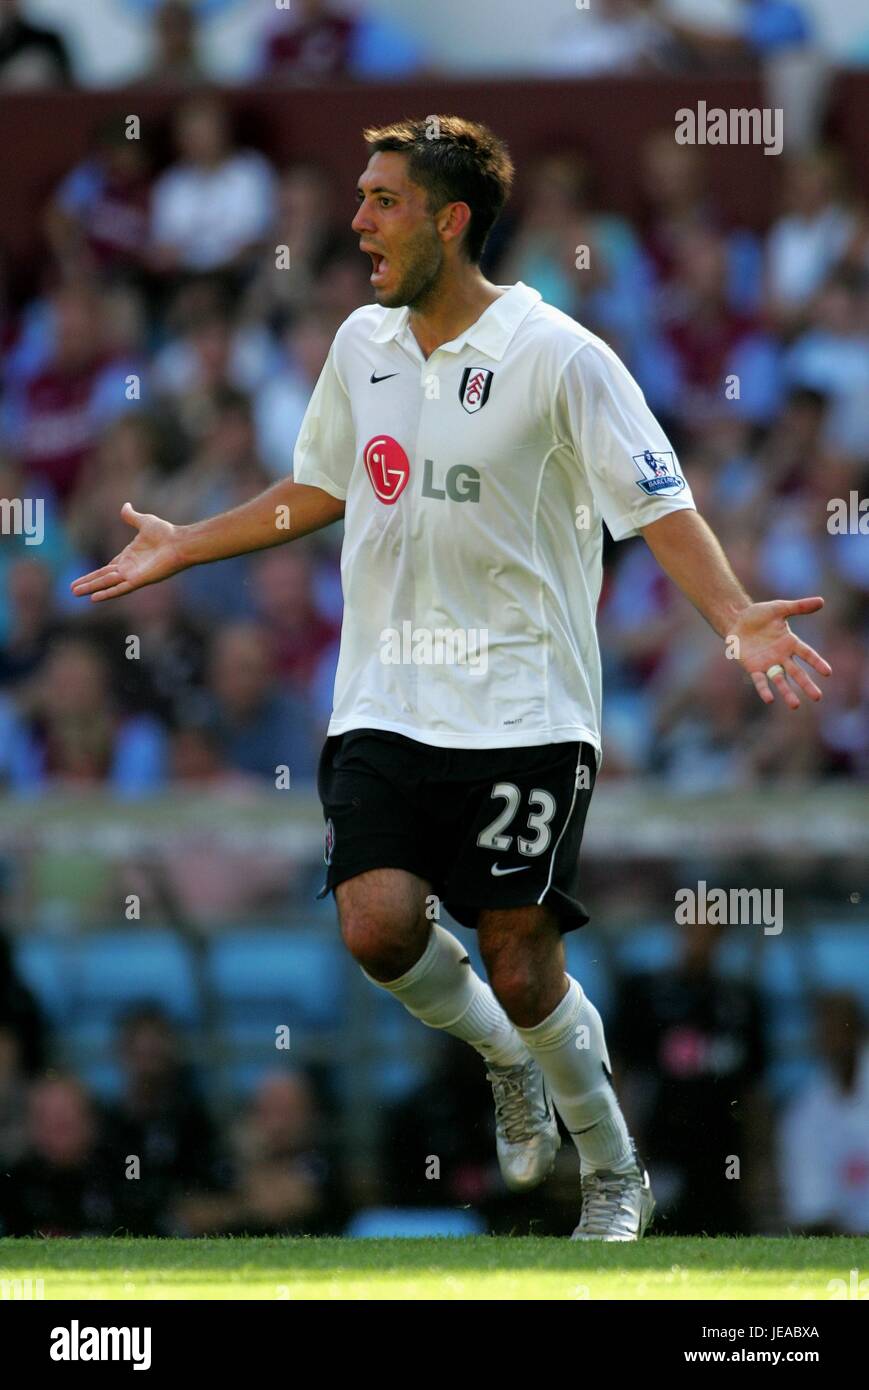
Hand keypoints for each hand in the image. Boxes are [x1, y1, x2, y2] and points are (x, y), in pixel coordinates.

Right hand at [70, 503, 184, 602]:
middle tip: (72, 590)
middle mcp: (129, 568)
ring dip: (91, 588)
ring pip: (106, 583)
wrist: (179, 542)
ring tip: (75, 593)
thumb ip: (132, 517)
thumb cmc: (166, 533)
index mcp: (129, 556)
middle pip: (103, 577)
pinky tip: (94, 598)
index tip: (82, 580)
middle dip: (87, 583)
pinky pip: (119, 588)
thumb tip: (125, 506)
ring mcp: (133, 575)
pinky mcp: (138, 580)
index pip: (107, 568)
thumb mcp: (144, 521)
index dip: (94, 574)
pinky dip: (107, 593)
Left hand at [731, 596, 831, 708]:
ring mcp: (767, 663)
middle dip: (807, 684)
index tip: (828, 672)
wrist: (736, 619)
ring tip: (795, 705)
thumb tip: (821, 601)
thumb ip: (799, 607)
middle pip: (797, 672)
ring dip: (787, 692)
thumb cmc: (759, 614)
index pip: (807, 654)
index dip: (816, 662)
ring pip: (780, 680)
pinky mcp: (753, 667)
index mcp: (790, 642)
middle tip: (818, 697)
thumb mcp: (779, 608)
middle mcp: (781, 656)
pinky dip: (764, 689)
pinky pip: (760, 680)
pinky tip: (769, 699)